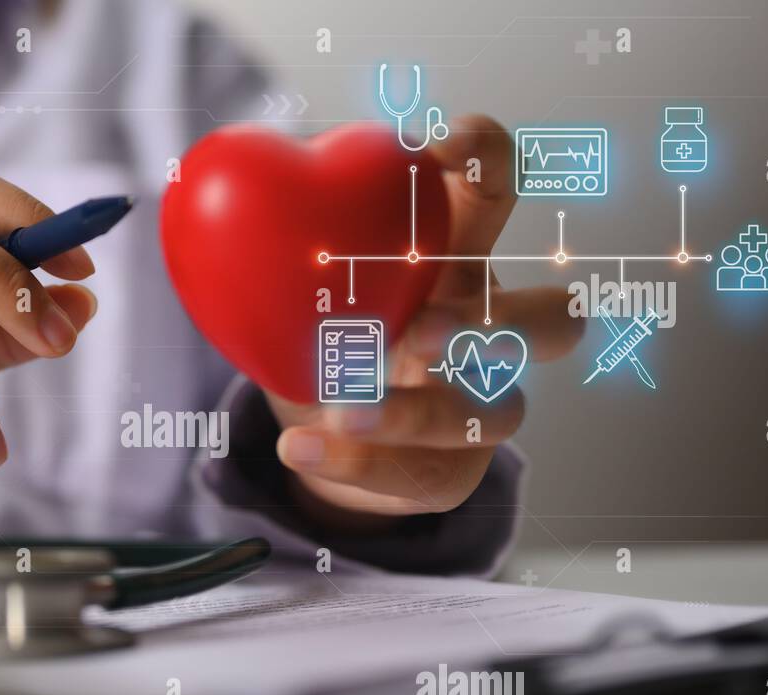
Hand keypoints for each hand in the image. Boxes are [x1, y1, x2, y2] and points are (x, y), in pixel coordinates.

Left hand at [268, 116, 583, 528]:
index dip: (488, 160)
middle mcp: (483, 332)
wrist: (316, 434)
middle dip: (500, 322)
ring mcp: (478, 408)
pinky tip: (300, 447)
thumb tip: (213, 179)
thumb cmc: (319, 333)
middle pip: (553, 321)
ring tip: (344, 405)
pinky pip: (421, 473)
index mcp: (452, 260)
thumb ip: (280, 239)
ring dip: (418, 410)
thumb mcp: (297, 282)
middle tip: (422, 329)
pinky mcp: (449, 471)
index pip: (495, 194)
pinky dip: (356, 462)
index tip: (441, 148)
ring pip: (498, 415)